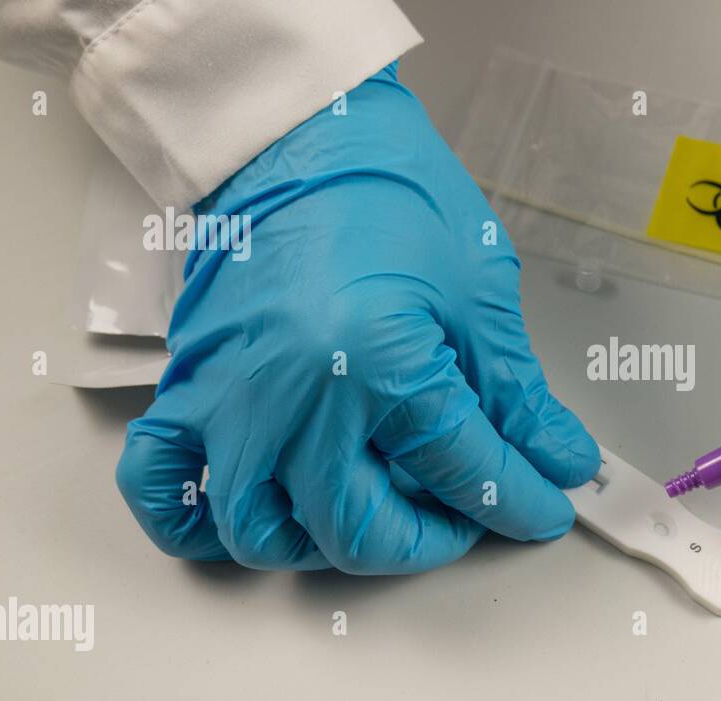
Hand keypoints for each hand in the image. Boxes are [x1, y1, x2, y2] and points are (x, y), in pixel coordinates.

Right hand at [116, 64, 598, 572]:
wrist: (300, 134)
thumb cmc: (389, 191)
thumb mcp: (478, 294)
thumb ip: (515, 396)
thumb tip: (557, 460)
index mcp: (379, 364)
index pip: (466, 473)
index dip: (521, 499)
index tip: (545, 505)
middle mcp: (295, 398)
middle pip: (363, 531)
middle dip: (431, 539)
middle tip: (467, 510)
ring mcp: (231, 400)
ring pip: (265, 536)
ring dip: (329, 545)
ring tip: (377, 510)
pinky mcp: (189, 388)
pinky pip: (164, 489)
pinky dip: (201, 522)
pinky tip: (262, 510)